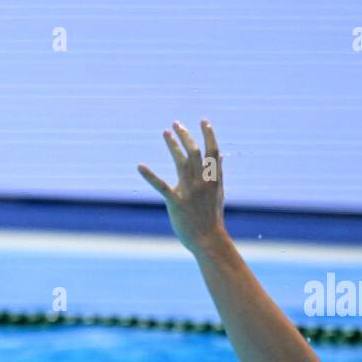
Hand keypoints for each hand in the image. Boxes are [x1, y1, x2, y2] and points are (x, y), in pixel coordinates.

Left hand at [138, 119, 227, 254]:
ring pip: (181, 162)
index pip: (213, 151)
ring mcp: (189, 191)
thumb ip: (218, 172)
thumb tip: (221, 155)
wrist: (208, 239)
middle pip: (194, 152)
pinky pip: (161, 186)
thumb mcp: (219, 192)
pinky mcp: (176, 202)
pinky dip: (150, 175)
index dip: (209, 135)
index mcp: (213, 179)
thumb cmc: (212, 217)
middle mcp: (202, 182)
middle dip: (186, 136)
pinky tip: (140, 166)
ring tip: (165, 132)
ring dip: (173, 146)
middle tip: (176, 123)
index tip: (203, 121)